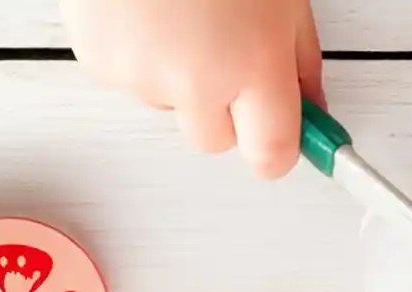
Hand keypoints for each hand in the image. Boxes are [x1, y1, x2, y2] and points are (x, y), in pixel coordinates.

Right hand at [61, 0, 323, 178]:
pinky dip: (139, 53)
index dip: (277, 148)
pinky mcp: (100, 61)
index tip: (285, 135)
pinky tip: (145, 10)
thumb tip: (311, 104)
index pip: (272, 157)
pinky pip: (129, 79)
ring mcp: (142, 76)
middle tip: (225, 46)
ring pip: (169, 105)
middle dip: (225, 109)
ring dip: (178, 74)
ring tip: (180, 11)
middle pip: (216, 140)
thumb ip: (297, 58)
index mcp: (254, 65)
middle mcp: (197, 82)